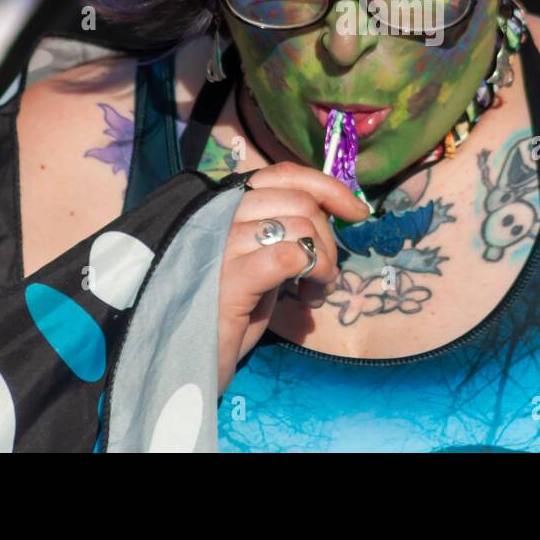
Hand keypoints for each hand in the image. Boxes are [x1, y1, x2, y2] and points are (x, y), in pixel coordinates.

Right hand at [216, 162, 366, 393]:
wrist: (182, 365)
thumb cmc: (225, 317)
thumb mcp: (258, 263)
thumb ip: (281, 233)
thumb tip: (330, 214)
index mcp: (223, 208)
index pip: (282, 174)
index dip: (326, 186)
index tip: (357, 211)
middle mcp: (217, 217)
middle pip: (300, 200)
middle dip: (328, 238)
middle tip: (323, 276)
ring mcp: (219, 244)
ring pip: (301, 227)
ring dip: (324, 262)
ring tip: (313, 292)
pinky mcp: (229, 279)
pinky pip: (289, 256)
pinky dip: (313, 273)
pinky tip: (307, 298)